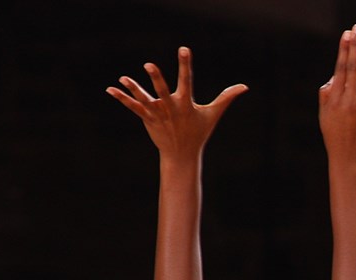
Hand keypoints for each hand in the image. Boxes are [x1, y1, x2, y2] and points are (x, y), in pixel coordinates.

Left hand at [107, 47, 245, 162]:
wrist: (181, 155)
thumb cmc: (199, 132)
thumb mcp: (213, 114)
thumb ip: (227, 98)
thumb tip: (244, 87)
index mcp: (186, 104)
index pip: (187, 80)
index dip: (185, 65)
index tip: (184, 49)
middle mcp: (170, 108)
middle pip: (162, 90)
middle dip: (156, 79)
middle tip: (149, 65)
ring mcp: (157, 114)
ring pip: (144, 99)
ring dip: (134, 88)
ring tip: (123, 78)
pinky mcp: (147, 118)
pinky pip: (133, 106)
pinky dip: (122, 98)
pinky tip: (111, 89)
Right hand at [320, 24, 355, 161]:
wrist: (348, 156)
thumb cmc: (334, 134)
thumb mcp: (325, 113)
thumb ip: (327, 94)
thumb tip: (334, 77)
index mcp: (336, 96)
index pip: (341, 67)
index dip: (344, 50)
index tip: (346, 35)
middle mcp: (350, 98)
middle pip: (353, 67)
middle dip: (355, 46)